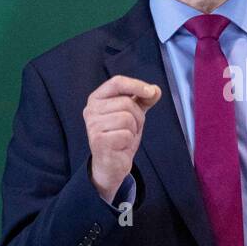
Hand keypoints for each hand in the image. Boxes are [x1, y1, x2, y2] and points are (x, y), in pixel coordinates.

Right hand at [83, 75, 160, 202]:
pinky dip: (129, 141)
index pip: (117, 82)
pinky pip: (126, 134)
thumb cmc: (120, 136)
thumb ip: (143, 100)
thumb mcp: (133, 114)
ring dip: (133, 130)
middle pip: (126, 103)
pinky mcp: (98, 140)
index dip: (136, 85)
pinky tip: (121, 145)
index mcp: (97, 98)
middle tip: (131, 128)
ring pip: (127, 118)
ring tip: (125, 136)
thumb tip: (156, 90)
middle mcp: (91, 110)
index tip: (151, 92)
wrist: (111, 163)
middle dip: (137, 116)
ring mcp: (93, 125)